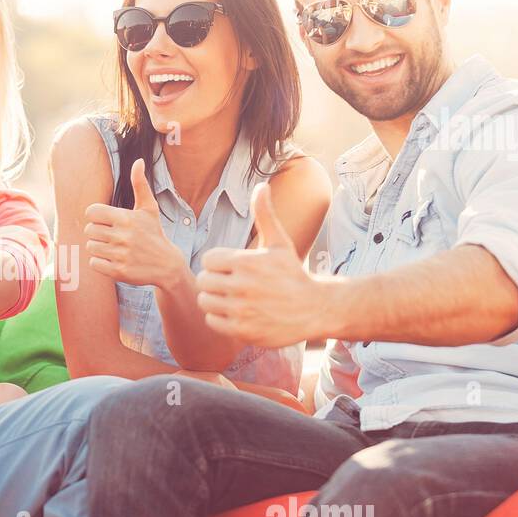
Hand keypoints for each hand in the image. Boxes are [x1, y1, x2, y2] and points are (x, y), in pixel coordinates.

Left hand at [84, 158, 184, 288]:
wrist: (167, 265)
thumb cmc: (154, 233)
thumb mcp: (149, 208)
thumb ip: (140, 184)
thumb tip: (138, 161)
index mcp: (126, 218)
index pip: (91, 212)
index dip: (96, 216)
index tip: (106, 221)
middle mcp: (123, 236)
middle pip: (89, 230)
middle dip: (97, 233)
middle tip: (111, 236)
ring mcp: (120, 255)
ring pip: (91, 247)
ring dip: (99, 248)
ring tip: (113, 248)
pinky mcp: (118, 271)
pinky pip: (94, 263)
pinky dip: (100, 262)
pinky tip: (113, 260)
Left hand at [196, 183, 326, 347]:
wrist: (314, 308)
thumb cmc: (292, 273)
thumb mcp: (279, 242)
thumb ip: (264, 214)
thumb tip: (261, 186)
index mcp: (246, 261)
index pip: (208, 260)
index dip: (218, 263)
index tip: (232, 268)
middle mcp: (242, 286)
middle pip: (203, 281)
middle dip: (214, 281)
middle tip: (229, 284)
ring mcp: (241, 310)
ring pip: (205, 302)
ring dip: (214, 300)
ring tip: (231, 298)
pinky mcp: (242, 330)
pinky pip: (212, 322)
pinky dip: (220, 319)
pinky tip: (236, 313)